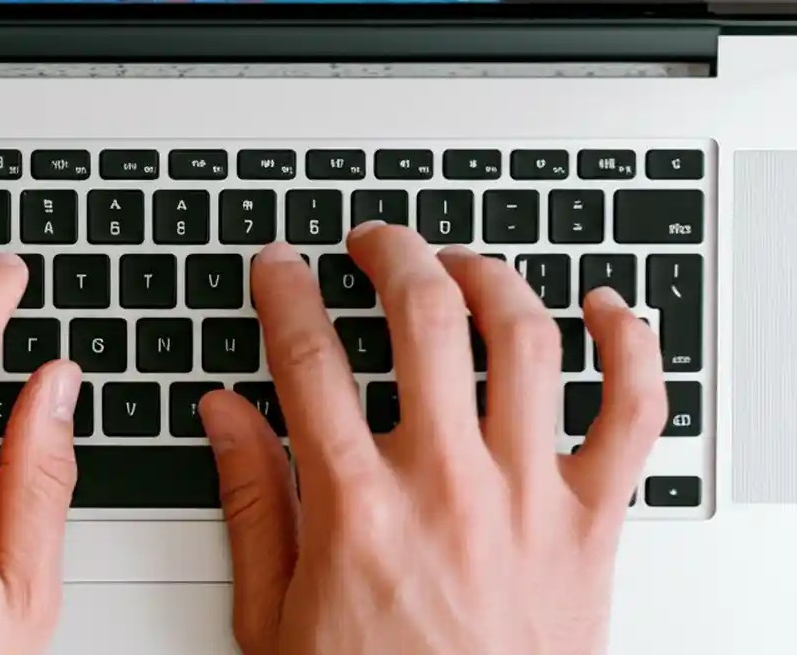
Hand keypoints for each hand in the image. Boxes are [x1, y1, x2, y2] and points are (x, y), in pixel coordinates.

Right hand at [201, 224, 665, 654]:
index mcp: (358, 507)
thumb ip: (251, 503)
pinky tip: (603, 310)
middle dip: (391, 254)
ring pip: (524, 342)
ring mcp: (528, 498)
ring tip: (460, 266)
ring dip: (489, 278)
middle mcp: (448, 486)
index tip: (279, 267)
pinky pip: (632, 415)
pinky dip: (629, 346)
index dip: (285, 292)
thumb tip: (226, 415)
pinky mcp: (591, 523)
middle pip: (423, 319)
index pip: (309, 358)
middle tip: (374, 242)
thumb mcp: (274, 616)